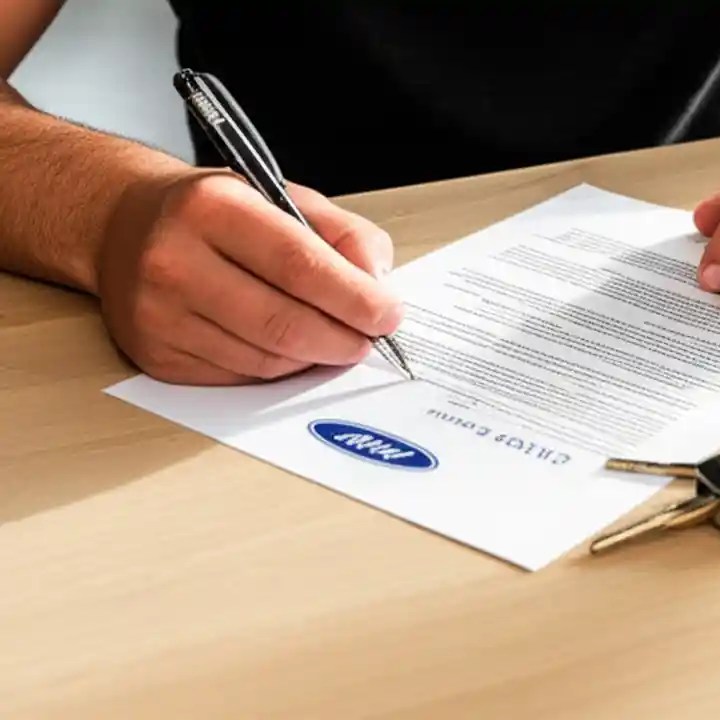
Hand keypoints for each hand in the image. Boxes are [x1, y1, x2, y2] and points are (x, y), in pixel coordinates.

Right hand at [97, 171, 403, 384]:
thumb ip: (345, 235)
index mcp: (213, 207)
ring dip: (313, 356)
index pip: (300, 265)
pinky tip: (286, 346)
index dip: (356, 298)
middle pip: (284, 323)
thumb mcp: (284, 197)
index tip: (388, 314)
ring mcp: (159, 312)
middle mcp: (174, 259)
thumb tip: (379, 284)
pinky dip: (278, 368)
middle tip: (369, 338)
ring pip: (266, 359)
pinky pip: (240, 377)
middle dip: (344, 339)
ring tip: (331, 337)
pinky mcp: (156, 354)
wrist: (124, 226)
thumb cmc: (215, 213)